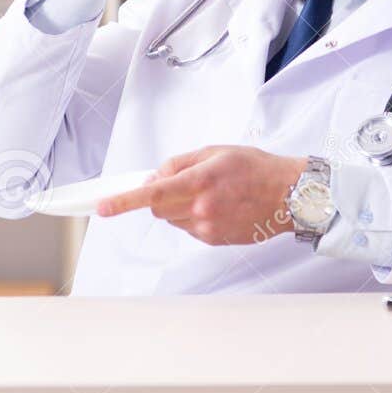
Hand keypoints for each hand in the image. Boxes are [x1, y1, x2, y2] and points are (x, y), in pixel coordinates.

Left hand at [95, 146, 307, 245]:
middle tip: (181, 181)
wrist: (288, 195)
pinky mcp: (213, 240)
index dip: (124, 202)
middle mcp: (201, 208)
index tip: (103, 207)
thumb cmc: (255, 168)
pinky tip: (218, 206)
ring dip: (178, 206)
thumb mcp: (214, 152)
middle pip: (157, 207)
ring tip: (209, 193)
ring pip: (172, 219)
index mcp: (200, 182)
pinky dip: (193, 217)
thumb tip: (153, 177)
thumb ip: (179, 164)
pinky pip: (188, 228)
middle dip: (158, 195)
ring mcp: (207, 228)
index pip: (152, 194)